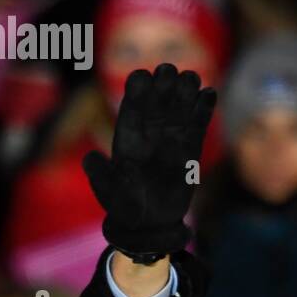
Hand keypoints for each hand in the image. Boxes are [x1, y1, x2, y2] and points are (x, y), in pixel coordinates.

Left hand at [83, 63, 216, 261]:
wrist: (149, 225)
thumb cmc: (124, 208)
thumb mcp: (109, 193)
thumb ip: (101, 175)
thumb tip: (88, 159)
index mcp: (127, 139)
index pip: (132, 108)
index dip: (136, 91)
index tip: (140, 76)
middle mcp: (150, 133)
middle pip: (157, 100)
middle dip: (162, 83)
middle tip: (167, 70)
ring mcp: (171, 138)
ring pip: (180, 106)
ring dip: (185, 89)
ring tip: (190, 78)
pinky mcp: (190, 147)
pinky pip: (198, 123)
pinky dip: (203, 108)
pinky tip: (208, 93)